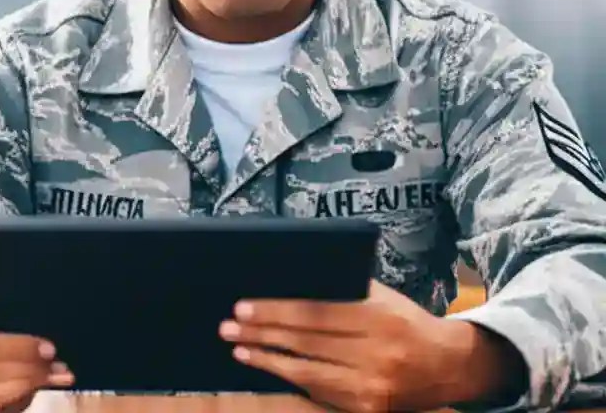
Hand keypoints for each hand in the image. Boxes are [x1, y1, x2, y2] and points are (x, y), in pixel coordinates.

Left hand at [221, 280, 526, 411]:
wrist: (449, 365)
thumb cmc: (405, 322)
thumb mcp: (381, 296)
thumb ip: (342, 287)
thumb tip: (287, 278)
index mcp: (380, 317)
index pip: (316, 313)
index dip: (276, 310)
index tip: (243, 307)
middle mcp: (378, 352)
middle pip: (306, 341)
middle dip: (262, 333)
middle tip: (228, 326)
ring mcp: (373, 384)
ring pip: (307, 371)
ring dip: (266, 359)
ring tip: (238, 348)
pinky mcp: (369, 408)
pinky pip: (319, 391)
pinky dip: (288, 377)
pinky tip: (266, 366)